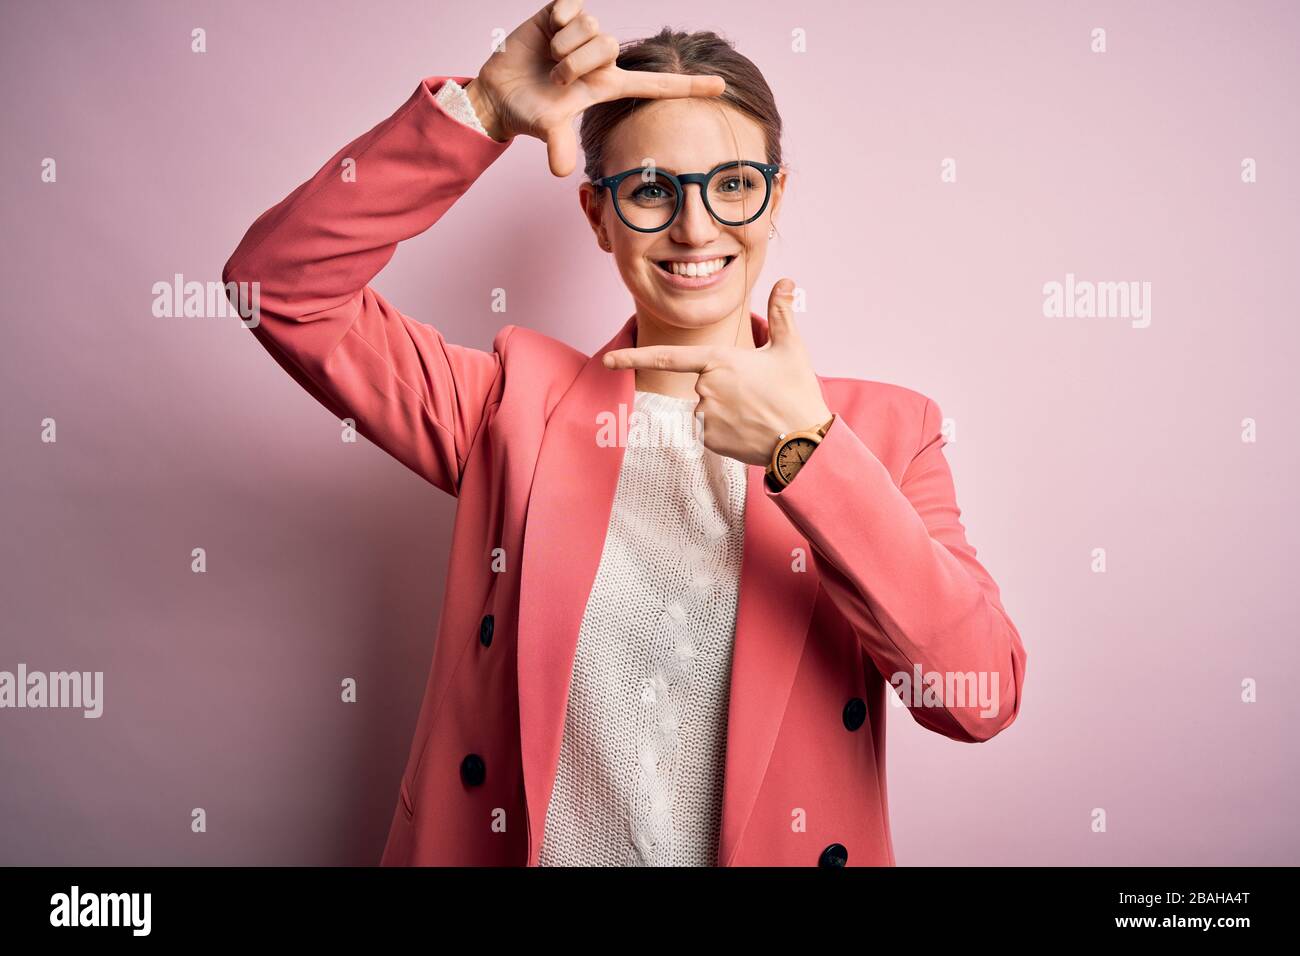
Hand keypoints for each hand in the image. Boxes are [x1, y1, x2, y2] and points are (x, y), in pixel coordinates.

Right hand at [464, 0, 725, 175]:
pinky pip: (573, 6)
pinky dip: (558, 19)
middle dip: (576, 64)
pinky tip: (548, 30)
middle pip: (607, 46)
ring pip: (590, 27)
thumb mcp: (547, 130)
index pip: (656, 85)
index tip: (722, 87)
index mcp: (607, 86)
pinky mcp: (563, 13)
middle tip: (556, 79)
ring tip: (549, 58)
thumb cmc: (529, 114)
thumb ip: (559, 146)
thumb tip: (561, 172)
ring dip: (563, 47)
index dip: (688, 86)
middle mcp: (601, 59)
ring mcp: (583, 35)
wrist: (499, 93)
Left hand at [602, 279, 833, 466]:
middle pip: (703, 382)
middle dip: (726, 386)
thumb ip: (782, 312)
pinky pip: (710, 428)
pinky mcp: (709, 439)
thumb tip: (786, 281)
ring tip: (758, 412)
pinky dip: (727, 428)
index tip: (606, 360)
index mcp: (719, 361)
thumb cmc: (797, 392)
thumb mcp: (790, 348)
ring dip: (727, 408)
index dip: (632, 357)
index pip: (667, 356)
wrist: (803, 443)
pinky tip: (750, 428)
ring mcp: (704, 416)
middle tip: (759, 394)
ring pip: (707, 406)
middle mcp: (705, 388)